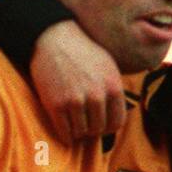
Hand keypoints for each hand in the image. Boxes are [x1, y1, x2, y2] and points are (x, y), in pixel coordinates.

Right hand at [30, 23, 125, 142]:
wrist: (54, 38)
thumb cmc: (83, 53)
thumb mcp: (109, 67)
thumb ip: (114, 92)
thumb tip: (116, 122)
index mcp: (113, 86)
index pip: (117, 123)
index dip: (108, 126)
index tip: (100, 122)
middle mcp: (97, 95)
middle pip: (98, 129)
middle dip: (91, 126)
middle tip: (83, 117)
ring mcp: (76, 101)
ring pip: (81, 133)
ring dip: (77, 129)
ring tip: (73, 116)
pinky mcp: (56, 105)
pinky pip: (65, 133)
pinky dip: (65, 134)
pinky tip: (64, 123)